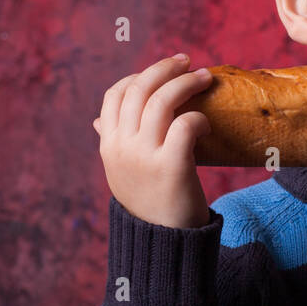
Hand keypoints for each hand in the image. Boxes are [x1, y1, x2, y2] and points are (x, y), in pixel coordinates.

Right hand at [93, 53, 216, 228]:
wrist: (164, 242)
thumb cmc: (148, 202)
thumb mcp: (121, 171)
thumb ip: (114, 142)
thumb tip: (99, 120)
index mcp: (108, 144)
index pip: (115, 95)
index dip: (138, 76)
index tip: (161, 71)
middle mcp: (122, 146)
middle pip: (140, 89)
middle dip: (165, 69)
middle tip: (188, 62)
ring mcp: (144, 156)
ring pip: (162, 101)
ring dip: (186, 83)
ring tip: (205, 78)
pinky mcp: (171, 166)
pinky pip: (185, 124)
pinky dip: (198, 116)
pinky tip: (207, 121)